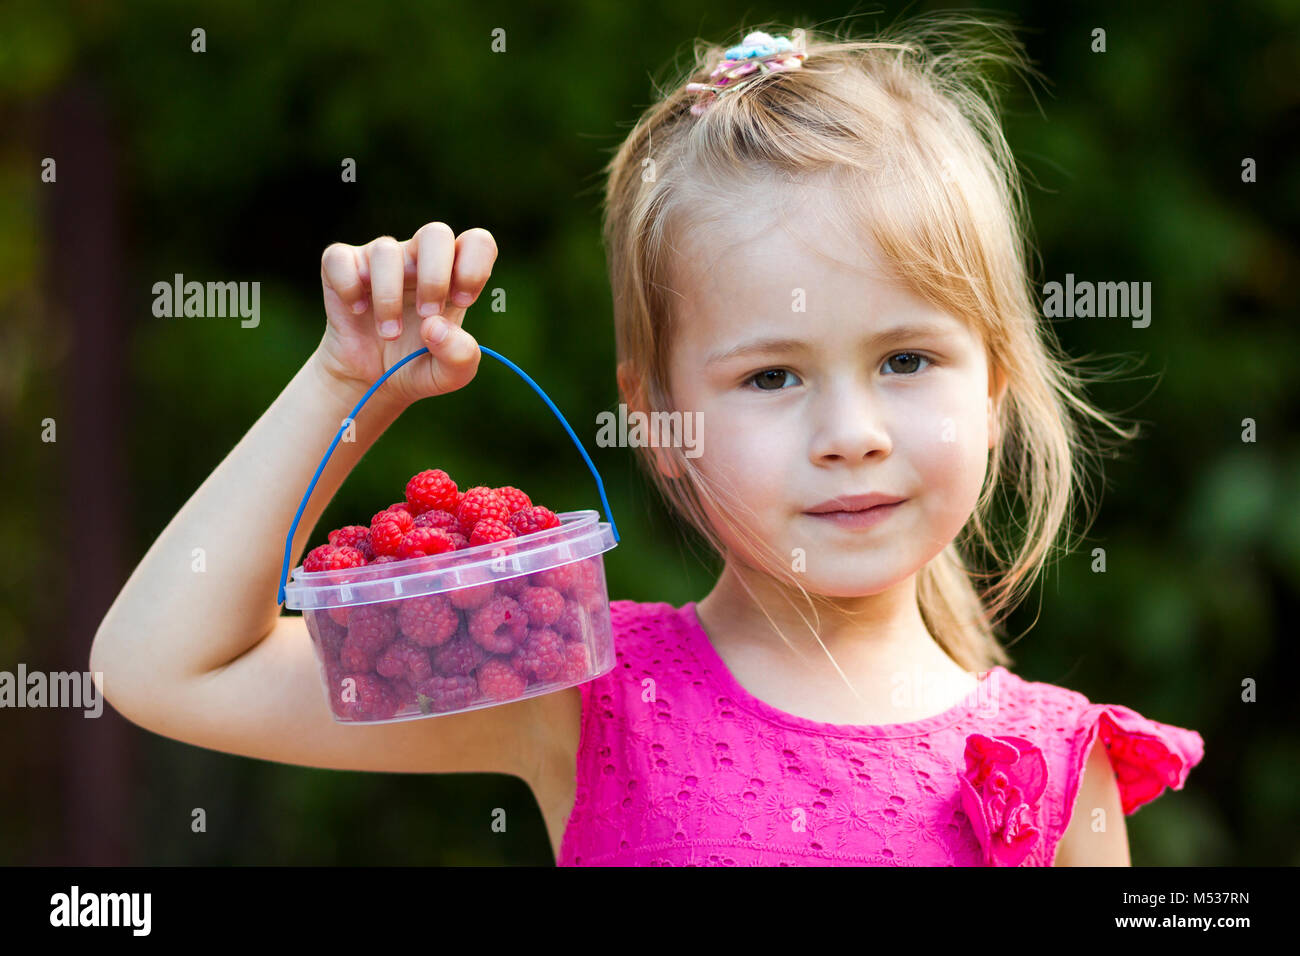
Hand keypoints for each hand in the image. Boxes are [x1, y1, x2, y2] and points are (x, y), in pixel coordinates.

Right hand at [314, 223, 496, 407]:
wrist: (370, 382)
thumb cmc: (415, 365)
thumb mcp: (449, 376)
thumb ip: (459, 356)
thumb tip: (434, 327)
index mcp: (453, 276)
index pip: (477, 242)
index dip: (474, 267)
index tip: (461, 302)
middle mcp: (418, 259)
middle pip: (436, 233)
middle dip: (434, 277)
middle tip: (428, 315)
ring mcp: (380, 260)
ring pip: (385, 250)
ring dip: (388, 298)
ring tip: (389, 334)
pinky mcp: (343, 267)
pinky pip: (340, 259)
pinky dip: (349, 288)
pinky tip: (358, 311)